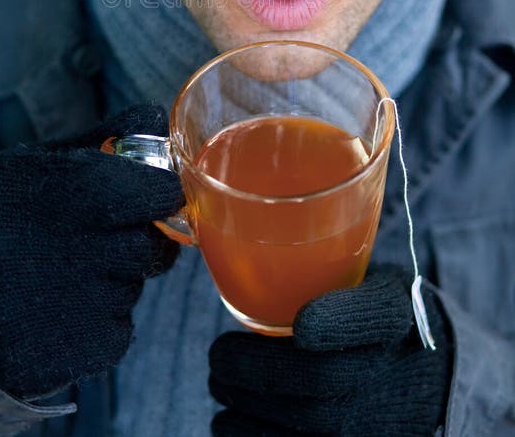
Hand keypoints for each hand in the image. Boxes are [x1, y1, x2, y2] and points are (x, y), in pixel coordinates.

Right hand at [0, 105, 183, 400]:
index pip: (146, 192)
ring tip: (67, 272)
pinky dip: (102, 321)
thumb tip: (155, 115)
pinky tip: (61, 310)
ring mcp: (60, 310)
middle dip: (140, 239)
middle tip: (108, 235)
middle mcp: (55, 252)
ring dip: (116, 279)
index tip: (156, 193)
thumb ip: (99, 140)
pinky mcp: (63, 356)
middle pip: (147, 246)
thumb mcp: (32, 165)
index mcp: (48, 192)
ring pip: (132, 288)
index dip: (160, 193)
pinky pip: (118, 331)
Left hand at [209, 265, 452, 436]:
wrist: (434, 378)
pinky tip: (228, 420)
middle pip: (326, 377)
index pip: (377, 316)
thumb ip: (329, 267)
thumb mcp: (372, 281)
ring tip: (221, 382)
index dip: (340, 323)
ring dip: (249, 404)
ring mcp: (381, 417)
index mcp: (397, 311)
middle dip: (261, 370)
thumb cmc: (379, 318)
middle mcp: (396, 368)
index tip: (301, 325)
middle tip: (218, 357)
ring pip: (309, 420)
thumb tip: (248, 235)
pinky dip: (254, 435)